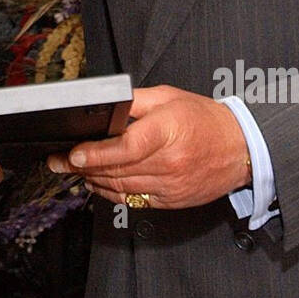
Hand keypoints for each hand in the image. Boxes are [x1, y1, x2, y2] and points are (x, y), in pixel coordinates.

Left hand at [46, 85, 248, 208]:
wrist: (241, 148)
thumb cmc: (204, 119)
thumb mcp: (168, 97)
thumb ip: (133, 101)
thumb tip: (103, 105)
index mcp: (168, 131)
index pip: (126, 147)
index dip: (96, 153)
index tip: (73, 153)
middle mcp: (170, 162)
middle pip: (118, 169)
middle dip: (82, 166)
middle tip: (57, 161)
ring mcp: (171, 185)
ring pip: (122, 186)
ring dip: (92, 180)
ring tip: (71, 171)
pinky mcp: (171, 200)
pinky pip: (133, 200)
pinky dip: (111, 192)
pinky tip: (96, 183)